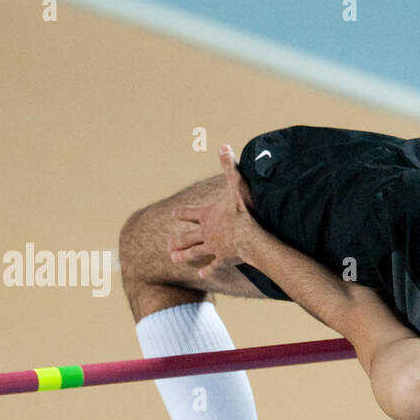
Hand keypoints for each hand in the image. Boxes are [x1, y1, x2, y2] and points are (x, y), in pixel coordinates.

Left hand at [169, 145, 259, 278]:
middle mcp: (206, 233)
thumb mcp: (235, 185)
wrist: (251, 237)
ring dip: (183, 255)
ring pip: (194, 252)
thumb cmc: (243, 212)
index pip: (188, 213)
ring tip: (173, 258)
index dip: (181, 213)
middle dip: (178, 240)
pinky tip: (201, 273)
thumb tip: (224, 146)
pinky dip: (207, 269)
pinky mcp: (223, 260)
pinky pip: (213, 266)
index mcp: (206, 216)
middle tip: (168, 245)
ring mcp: (213, 248)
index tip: (173, 215)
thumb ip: (229, 166)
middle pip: (188, 237)